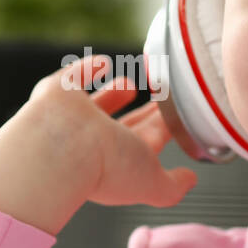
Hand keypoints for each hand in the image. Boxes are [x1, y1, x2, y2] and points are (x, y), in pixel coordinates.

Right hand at [0, 54, 197, 235]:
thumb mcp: (152, 181)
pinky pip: (73, 77)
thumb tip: (190, 180)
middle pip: (125, 124)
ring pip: (99, 103)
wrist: (60, 149)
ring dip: (115, 93)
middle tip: (161, 97)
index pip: (148, 142)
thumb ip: (173, 186)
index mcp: (118, 160)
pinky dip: (87, 68)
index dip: (163, 129)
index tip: (178, 116)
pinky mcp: (57, 93)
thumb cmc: (105, 168)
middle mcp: (95, 141)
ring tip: (131, 83)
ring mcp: (75, 117)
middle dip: (144, 112)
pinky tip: (102, 61)